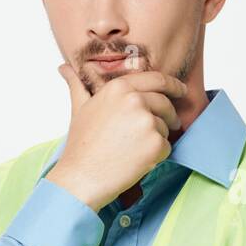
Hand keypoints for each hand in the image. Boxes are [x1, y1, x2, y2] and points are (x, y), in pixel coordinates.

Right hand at [45, 61, 187, 211]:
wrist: (81, 176)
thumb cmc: (81, 144)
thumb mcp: (80, 108)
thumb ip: (78, 85)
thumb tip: (64, 68)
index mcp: (119, 87)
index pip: (157, 79)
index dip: (173, 84)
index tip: (181, 90)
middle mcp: (135, 99)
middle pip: (166, 103)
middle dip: (171, 115)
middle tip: (171, 125)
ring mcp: (147, 121)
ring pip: (165, 126)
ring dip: (157, 137)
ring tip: (132, 149)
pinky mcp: (156, 143)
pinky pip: (167, 146)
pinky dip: (157, 155)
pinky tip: (137, 160)